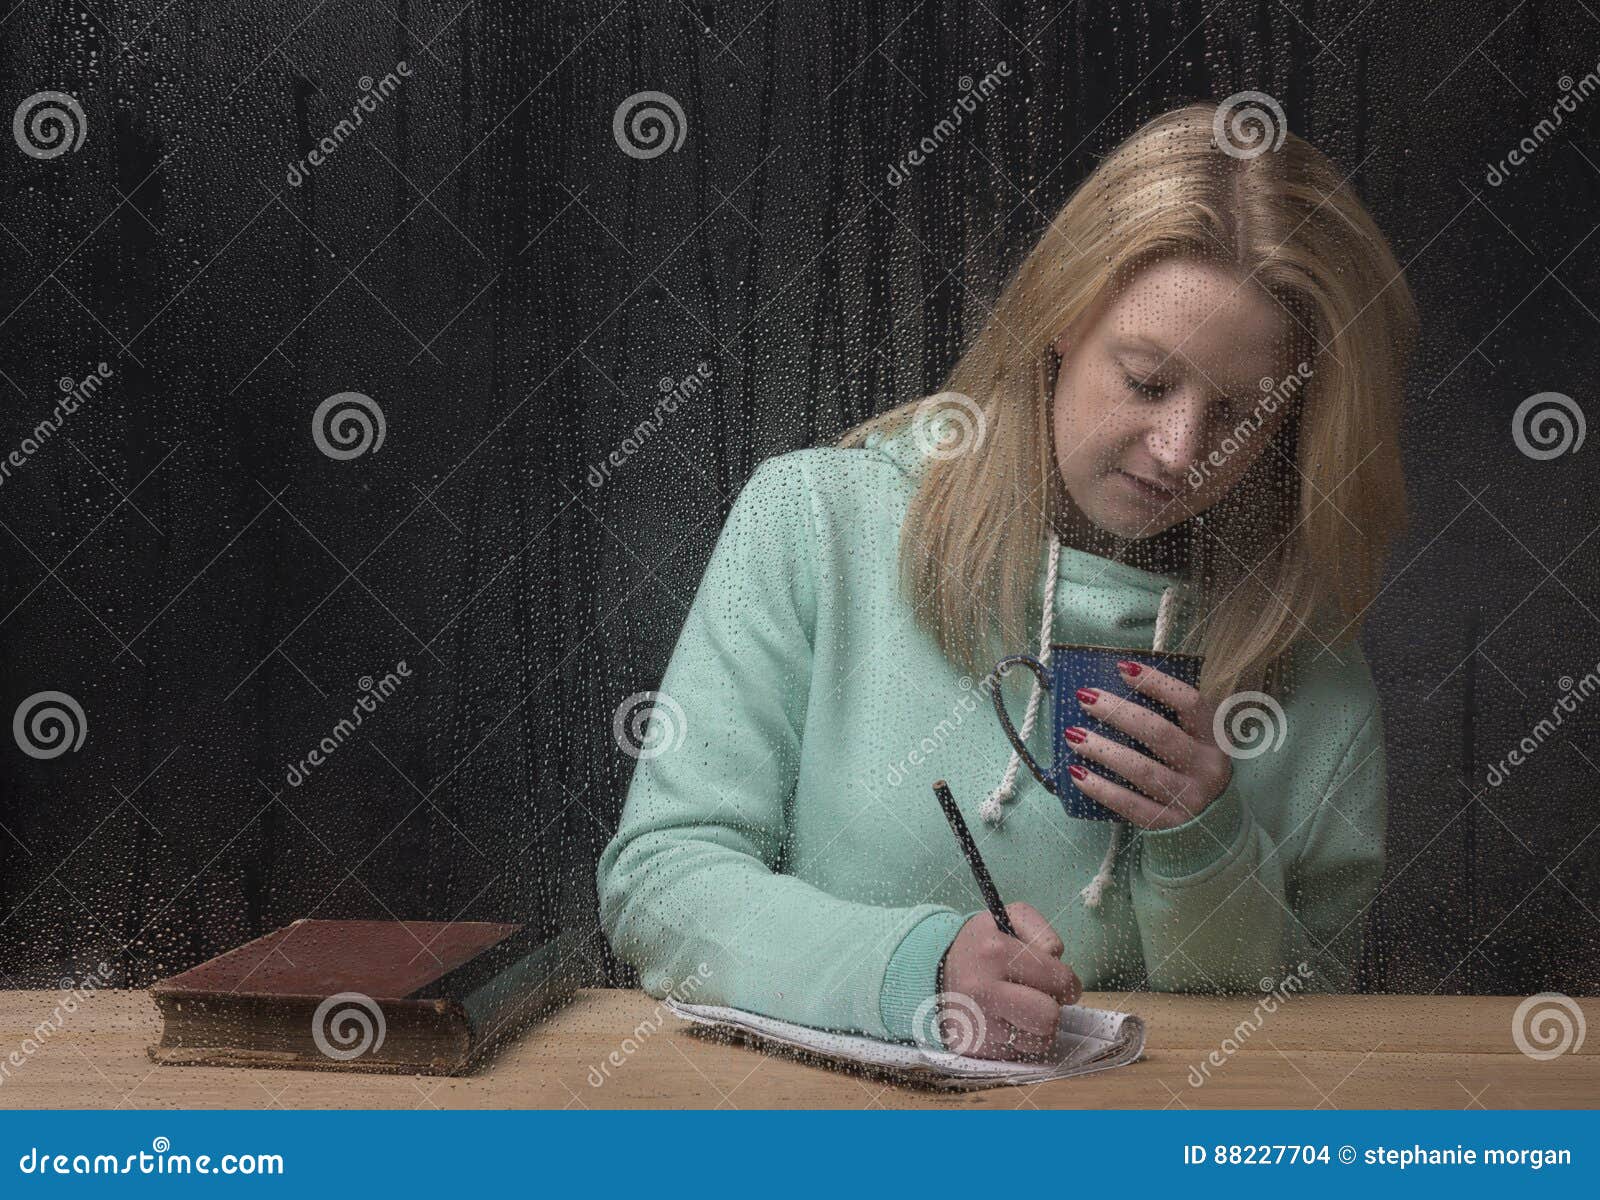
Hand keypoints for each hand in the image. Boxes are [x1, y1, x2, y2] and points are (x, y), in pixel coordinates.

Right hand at [936, 902, 1080, 1060]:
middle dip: (1052, 1008)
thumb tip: (1057, 959)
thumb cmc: (981, 945)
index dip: (1068, 982)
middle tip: (1040, 998)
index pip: (1059, 980)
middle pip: (1049, 1018)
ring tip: (1019, 1010)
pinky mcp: (974, 1048)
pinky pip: (1018, 1054)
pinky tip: (1003, 1022)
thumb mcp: (1008, 918)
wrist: (931, 970)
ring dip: (1035, 1028)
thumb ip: (1042, 931)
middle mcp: (983, 991)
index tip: (1057, 981)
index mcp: (995, 953)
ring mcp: (977, 1023)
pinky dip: (1016, 1041)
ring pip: (1038, 1042)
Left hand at [1065, 660, 1232, 828]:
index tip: (1122, 668)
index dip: (1157, 683)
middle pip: (1160, 733)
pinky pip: (1130, 805)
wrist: (1213, 821)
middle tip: (1085, 698)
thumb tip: (1115, 682)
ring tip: (1073, 735)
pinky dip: (1101, 789)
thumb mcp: (1193, 739)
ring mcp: (1190, 797)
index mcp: (1213, 737)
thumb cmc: (1189, 767)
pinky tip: (1077, 774)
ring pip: (1143, 770)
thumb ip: (1168, 715)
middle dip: (1118, 713)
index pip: (1190, 702)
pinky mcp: (1169, 823)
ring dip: (1104, 750)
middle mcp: (1206, 767)